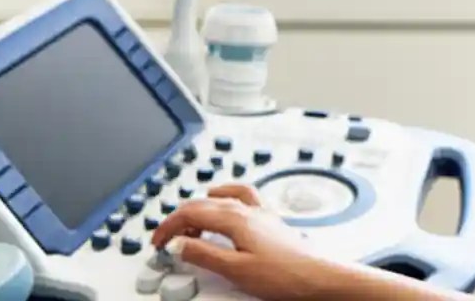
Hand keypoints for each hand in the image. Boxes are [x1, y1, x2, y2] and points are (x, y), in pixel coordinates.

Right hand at [151, 184, 337, 300]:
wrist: (317, 277)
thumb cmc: (284, 275)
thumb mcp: (236, 270)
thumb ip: (204, 254)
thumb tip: (178, 244)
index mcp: (235, 218)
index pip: (191, 212)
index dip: (168, 226)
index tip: (157, 242)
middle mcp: (248, 209)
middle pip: (203, 203)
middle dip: (179, 219)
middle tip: (166, 239)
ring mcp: (260, 212)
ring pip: (220, 199)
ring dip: (200, 209)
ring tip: (190, 229)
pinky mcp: (269, 220)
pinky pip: (240, 198)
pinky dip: (225, 198)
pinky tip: (224, 208)